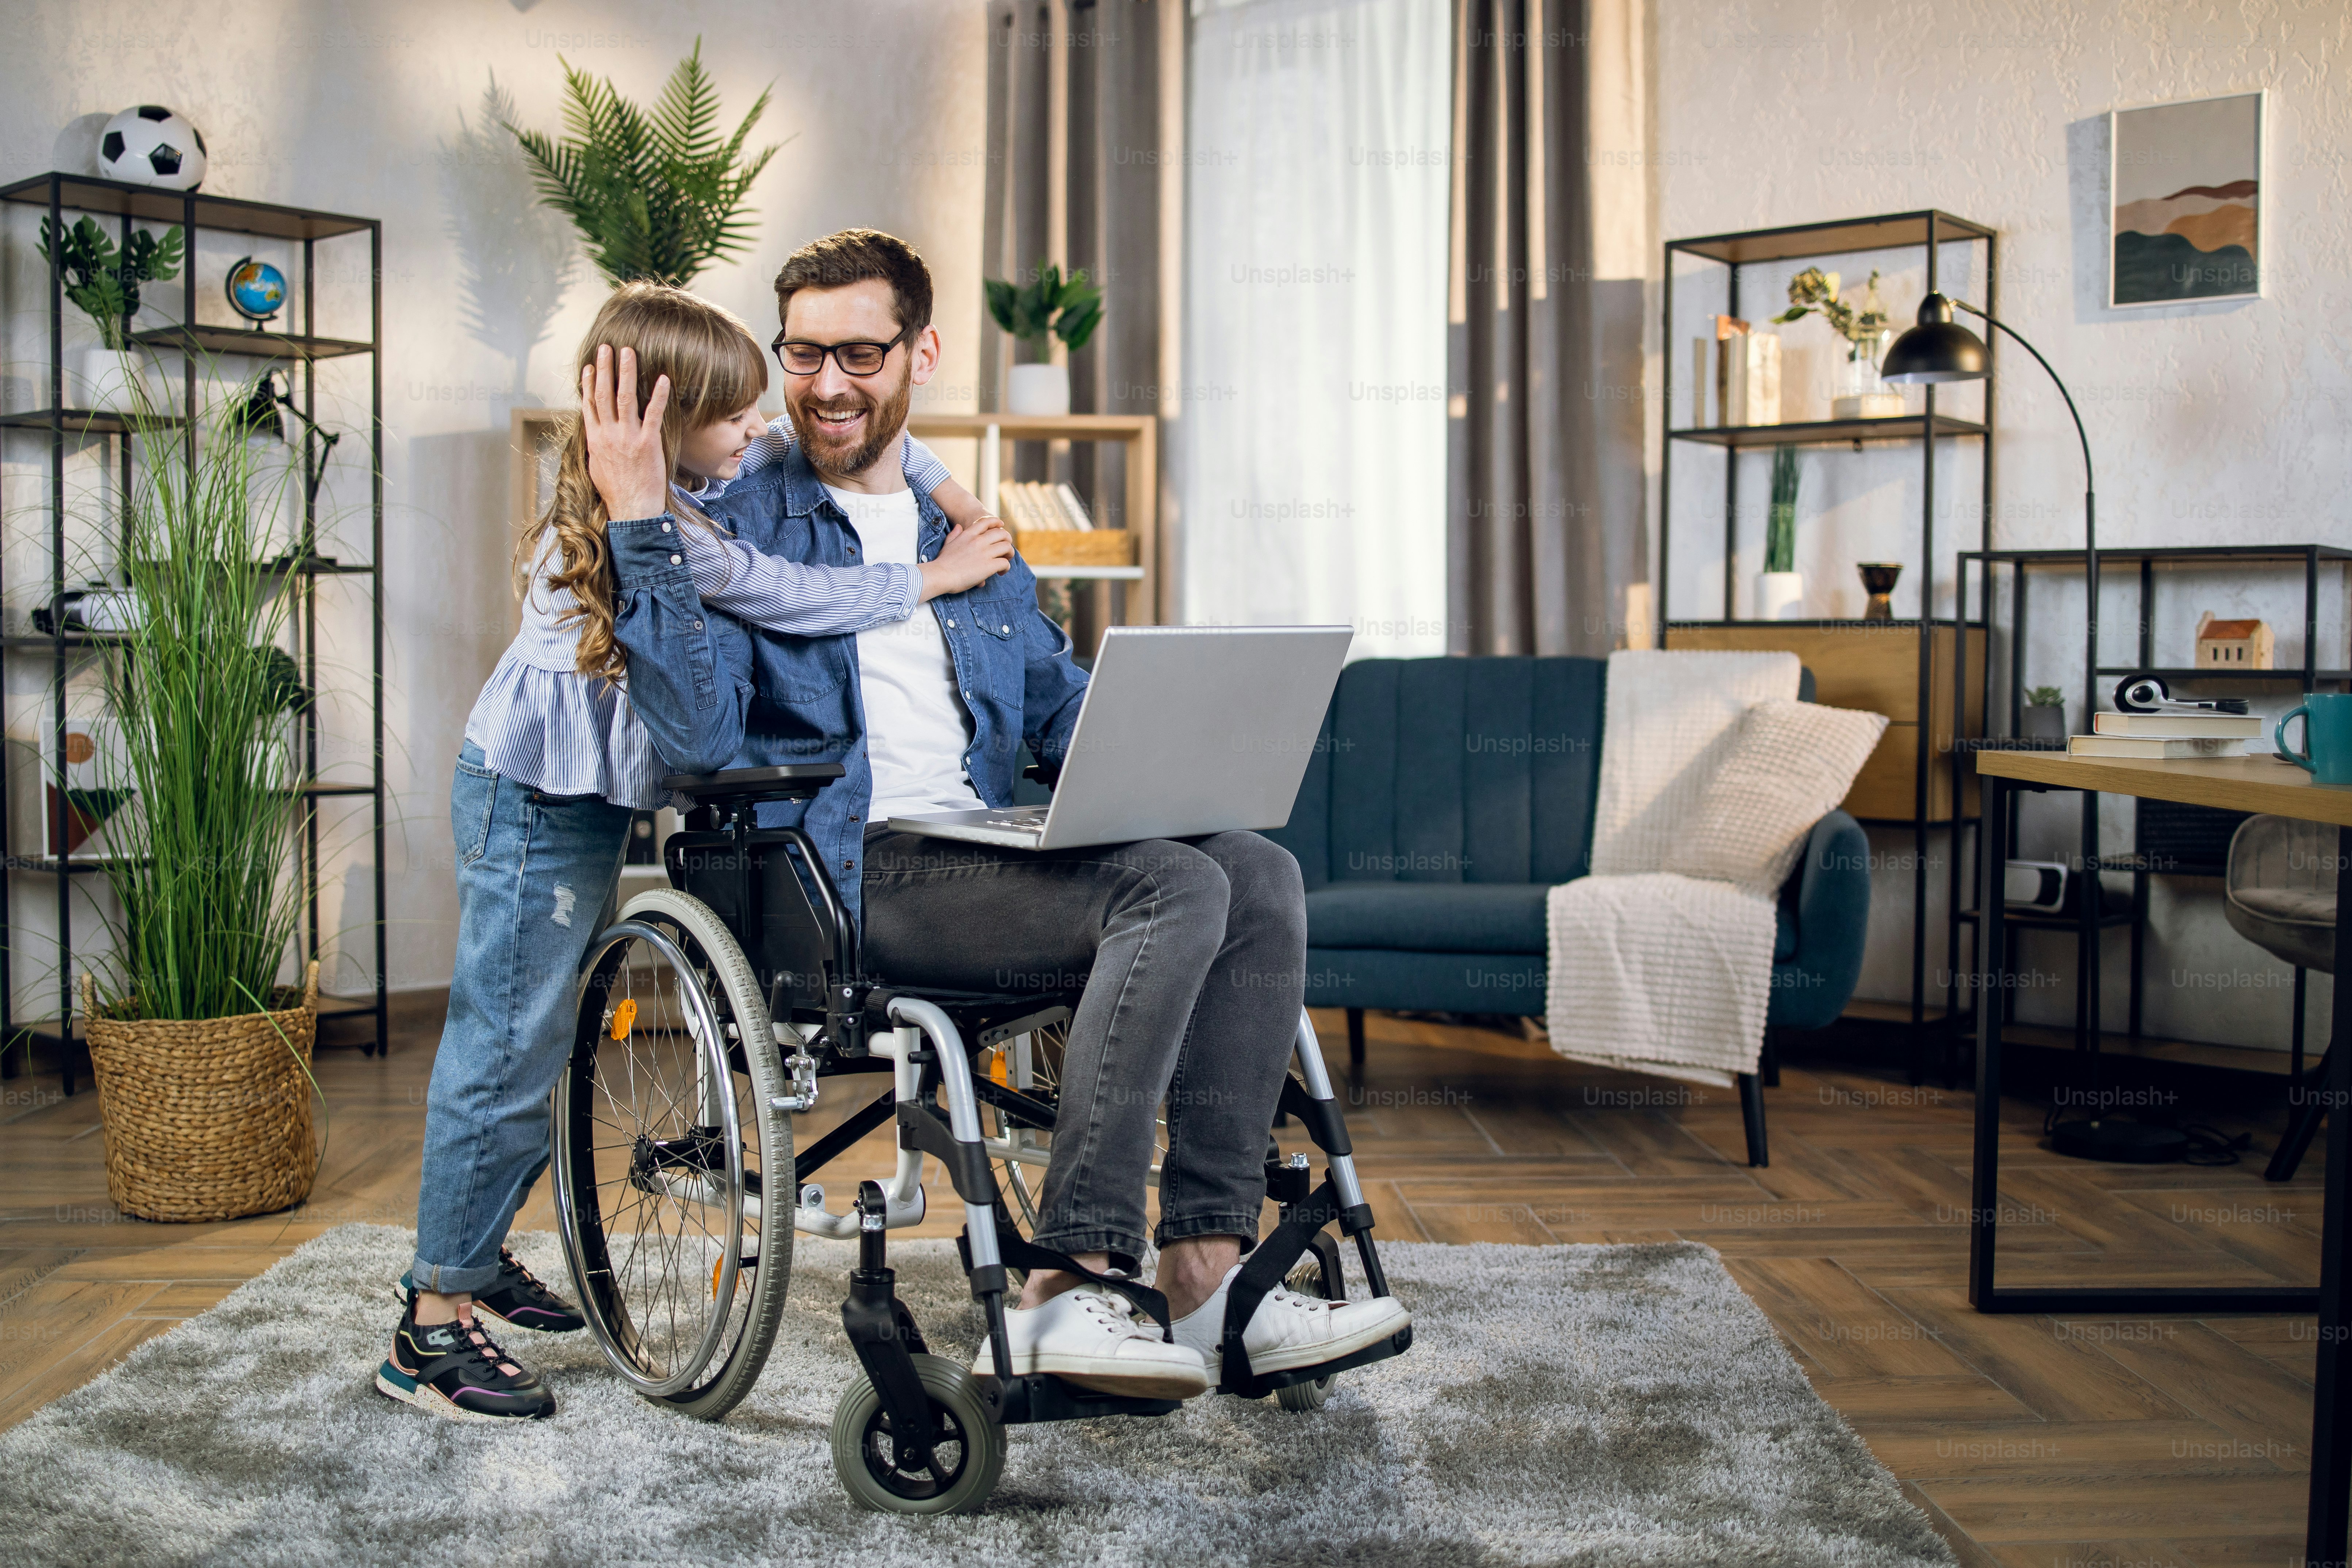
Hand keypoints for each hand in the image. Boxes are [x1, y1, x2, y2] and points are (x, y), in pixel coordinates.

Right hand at [579, 345, 671, 520]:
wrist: (632, 509)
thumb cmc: (617, 491)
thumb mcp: (597, 467)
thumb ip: (597, 446)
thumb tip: (596, 436)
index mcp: (595, 439)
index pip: (589, 403)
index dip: (589, 382)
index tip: (590, 365)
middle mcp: (608, 434)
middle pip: (603, 393)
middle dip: (604, 368)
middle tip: (606, 347)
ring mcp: (627, 437)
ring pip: (623, 397)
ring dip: (625, 372)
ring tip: (627, 351)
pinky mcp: (647, 443)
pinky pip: (652, 413)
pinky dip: (657, 394)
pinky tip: (662, 378)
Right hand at [919, 515, 1013, 600]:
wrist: (940, 575)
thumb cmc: (941, 562)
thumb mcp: (947, 544)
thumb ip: (954, 534)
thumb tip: (958, 526)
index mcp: (968, 534)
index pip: (986, 522)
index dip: (997, 523)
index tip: (1001, 526)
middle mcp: (978, 541)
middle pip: (1001, 533)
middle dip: (1007, 540)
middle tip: (1005, 549)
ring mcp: (985, 553)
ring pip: (1007, 547)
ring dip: (1009, 554)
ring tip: (1006, 560)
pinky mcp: (989, 566)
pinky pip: (1005, 563)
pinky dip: (1006, 567)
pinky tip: (1001, 572)